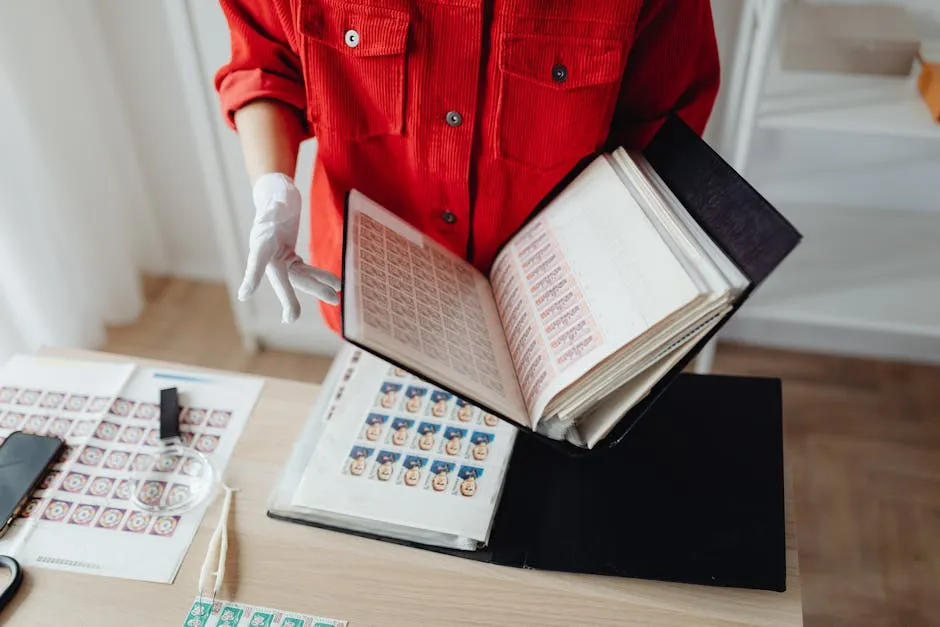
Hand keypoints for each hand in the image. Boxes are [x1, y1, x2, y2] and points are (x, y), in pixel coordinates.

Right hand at [238, 172, 340, 322]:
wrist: (276, 196)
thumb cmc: (275, 195)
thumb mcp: (277, 195)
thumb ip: (277, 201)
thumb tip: (279, 201)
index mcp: (261, 240)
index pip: (256, 259)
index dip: (252, 276)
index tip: (245, 294)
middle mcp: (268, 254)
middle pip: (280, 278)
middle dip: (288, 298)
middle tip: (290, 318)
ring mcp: (280, 258)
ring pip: (299, 278)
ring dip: (317, 288)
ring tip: (335, 298)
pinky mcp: (290, 257)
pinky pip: (306, 271)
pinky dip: (320, 277)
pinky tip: (337, 284)